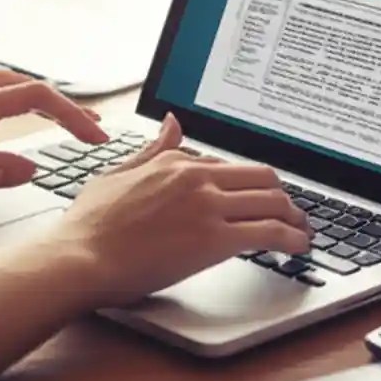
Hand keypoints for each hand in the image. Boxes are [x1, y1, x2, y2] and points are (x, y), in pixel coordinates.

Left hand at [0, 70, 106, 197]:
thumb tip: (35, 168)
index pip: (36, 98)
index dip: (73, 115)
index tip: (97, 139)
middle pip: (29, 87)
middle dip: (68, 107)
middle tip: (96, 132)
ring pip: (10, 84)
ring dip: (45, 98)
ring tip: (68, 117)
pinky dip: (15, 93)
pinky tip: (9, 100)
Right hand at [55, 113, 310, 305]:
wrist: (78, 258)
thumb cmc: (88, 226)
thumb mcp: (116, 174)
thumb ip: (151, 150)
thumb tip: (173, 123)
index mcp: (175, 162)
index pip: (231, 167)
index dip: (250, 187)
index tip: (258, 201)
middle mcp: (196, 177)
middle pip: (263, 177)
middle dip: (283, 196)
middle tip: (292, 215)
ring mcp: (207, 206)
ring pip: (273, 201)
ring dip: (296, 218)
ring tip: (302, 233)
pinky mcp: (215, 239)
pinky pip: (270, 232)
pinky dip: (293, 238)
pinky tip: (300, 248)